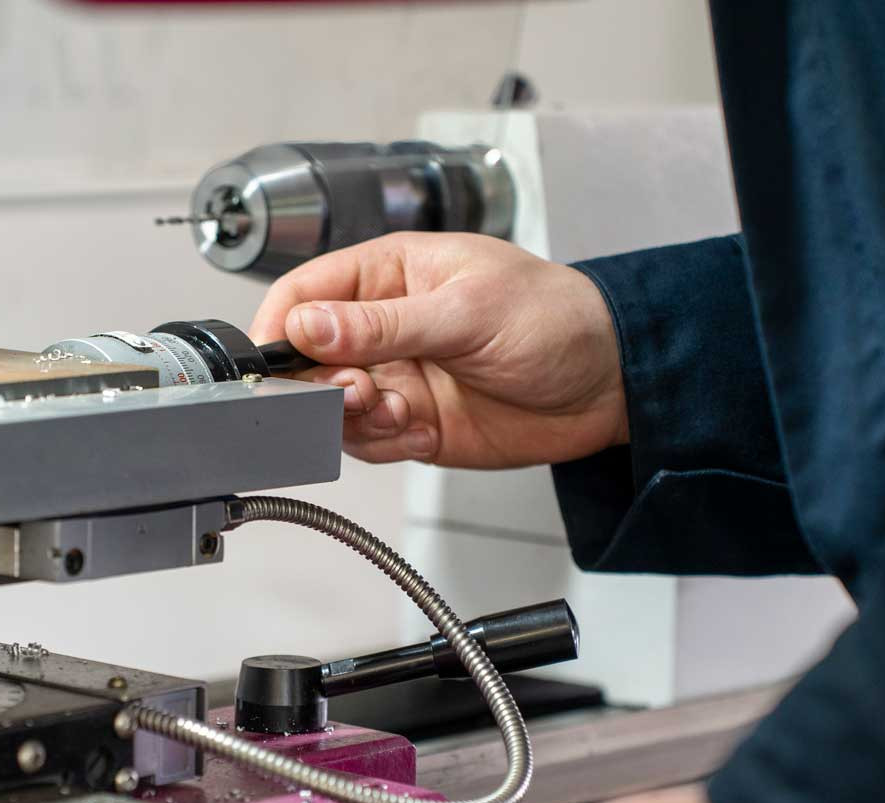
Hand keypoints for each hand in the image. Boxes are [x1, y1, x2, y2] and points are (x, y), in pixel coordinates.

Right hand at [248, 232, 625, 468]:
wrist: (610, 383)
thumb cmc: (555, 320)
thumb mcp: (466, 311)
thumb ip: (382, 324)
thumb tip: (308, 326)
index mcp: (388, 273)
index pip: (303, 294)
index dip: (279, 328)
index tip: (274, 362)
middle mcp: (382, 326)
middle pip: (305, 360)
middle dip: (319, 385)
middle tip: (358, 393)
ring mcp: (396, 376)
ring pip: (331, 408)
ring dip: (355, 420)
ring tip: (401, 413)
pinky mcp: (412, 423)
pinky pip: (368, 443)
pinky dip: (384, 445)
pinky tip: (421, 432)